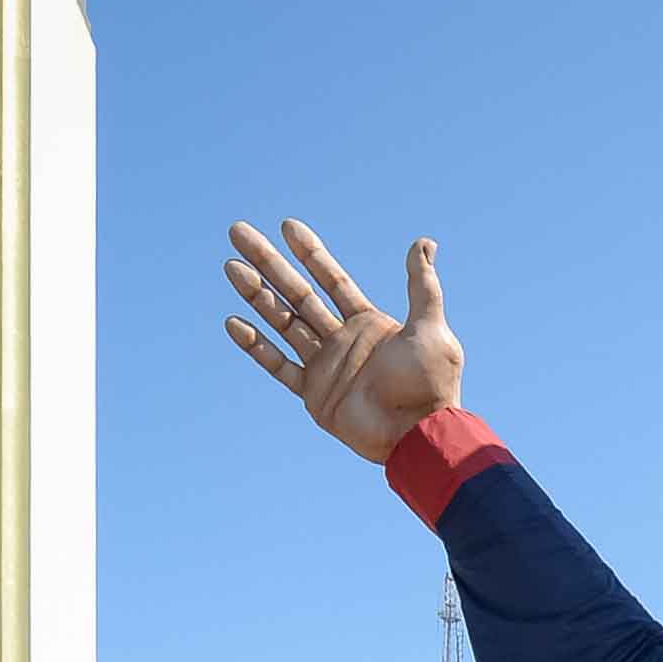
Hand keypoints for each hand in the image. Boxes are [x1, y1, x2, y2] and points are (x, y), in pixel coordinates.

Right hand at [222, 218, 462, 461]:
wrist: (418, 435)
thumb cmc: (430, 384)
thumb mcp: (431, 328)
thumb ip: (422, 287)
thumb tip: (424, 243)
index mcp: (369, 323)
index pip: (332, 280)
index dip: (310, 253)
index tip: (287, 226)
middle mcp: (343, 340)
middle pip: (298, 294)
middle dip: (269, 263)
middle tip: (239, 233)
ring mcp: (326, 366)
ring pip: (283, 323)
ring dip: (257, 295)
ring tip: (231, 267)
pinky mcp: (315, 394)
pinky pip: (279, 366)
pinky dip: (256, 346)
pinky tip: (234, 323)